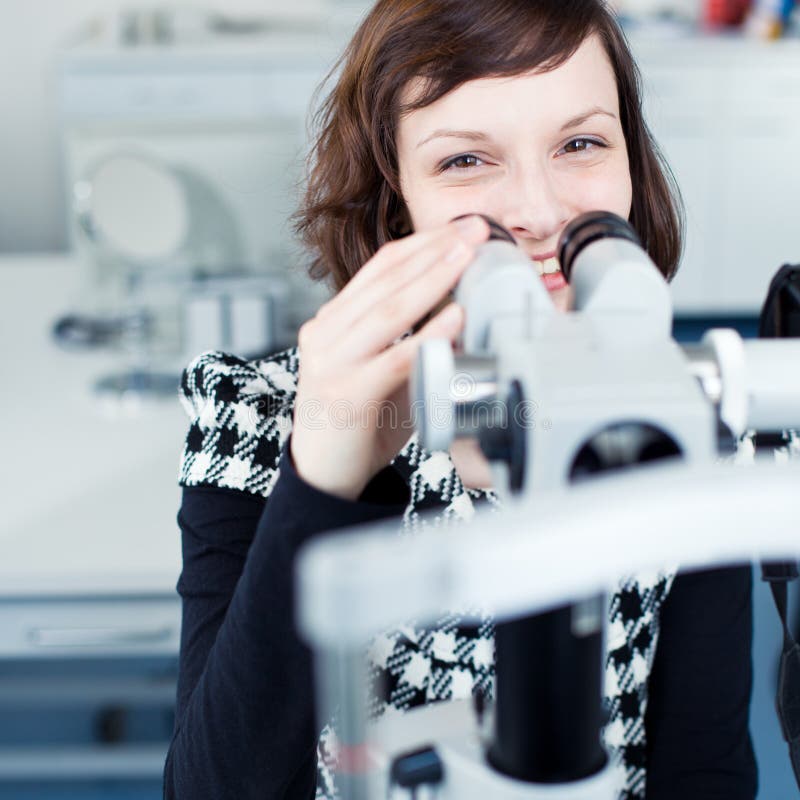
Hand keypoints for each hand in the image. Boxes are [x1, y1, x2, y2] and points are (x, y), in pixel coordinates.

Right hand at [290, 215, 489, 499]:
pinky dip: (427, 336)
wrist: (323, 474)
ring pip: (388, 312)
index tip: (460, 227)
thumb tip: (460, 312)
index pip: (378, 269)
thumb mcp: (377, 367)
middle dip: (433, 251)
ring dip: (432, 281)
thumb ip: (407, 339)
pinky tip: (455, 317)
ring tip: (467, 257)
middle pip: (385, 281)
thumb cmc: (358, 419)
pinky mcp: (346, 394)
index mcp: (331, 321)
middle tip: (474, 229)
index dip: (421, 244)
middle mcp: (325, 334)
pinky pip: (394, 358)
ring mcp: (331, 363)